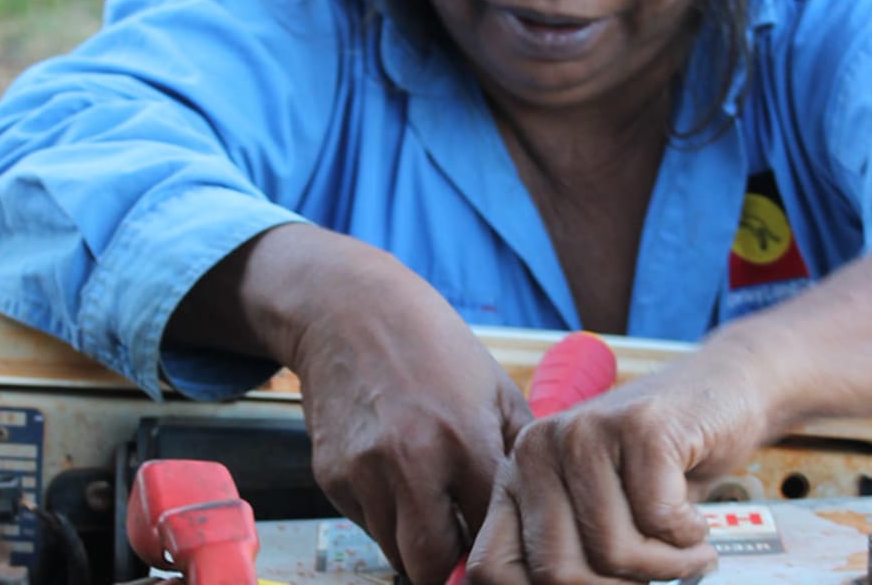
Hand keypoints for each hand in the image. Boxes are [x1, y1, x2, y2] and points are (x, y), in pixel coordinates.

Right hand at [280, 235, 533, 583]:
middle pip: (431, 565)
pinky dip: (387, 517)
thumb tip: (541, 517)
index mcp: (464, 439)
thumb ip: (518, 458)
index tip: (508, 556)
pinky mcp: (330, 477)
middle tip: (468, 551)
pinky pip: (366, 524)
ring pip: (395, 550)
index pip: (488, 538)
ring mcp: (363, 473)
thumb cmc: (433, 347)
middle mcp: (409, 462)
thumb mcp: (496, 390)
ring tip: (437, 506)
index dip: (501, 552)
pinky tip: (399, 478)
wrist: (351, 311)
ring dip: (418, 543)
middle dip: (451, 567)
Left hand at [466, 331, 777, 583]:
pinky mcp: (640, 426)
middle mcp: (537, 448)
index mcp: (516, 477)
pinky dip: (690, 537)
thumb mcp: (599, 514)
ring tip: (685, 549)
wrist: (723, 395)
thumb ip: (570, 553)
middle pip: (556, 571)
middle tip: (655, 575)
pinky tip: (696, 519)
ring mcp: (586, 431)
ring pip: (613, 551)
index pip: (493, 568)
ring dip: (665, 566)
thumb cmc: (659, 469)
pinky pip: (660, 520)